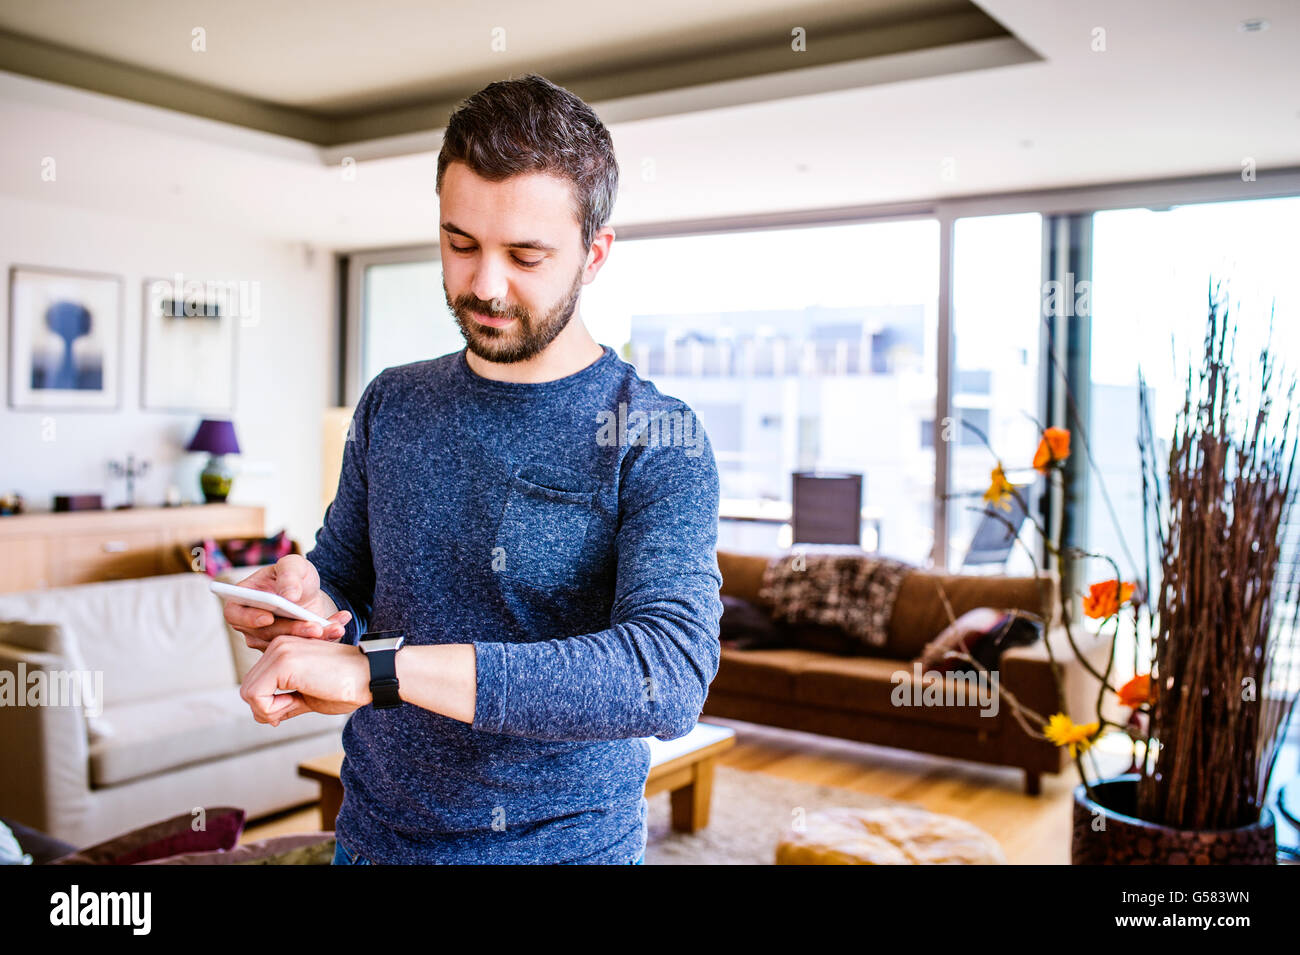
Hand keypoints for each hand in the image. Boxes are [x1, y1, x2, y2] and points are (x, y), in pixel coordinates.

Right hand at [220, 554, 350, 651]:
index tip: (268, 618)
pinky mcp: (288, 649)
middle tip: (315, 627)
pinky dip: (325, 637)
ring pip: (287, 646)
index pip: (235, 614)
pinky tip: (339, 627)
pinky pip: (305, 649)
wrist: (308, 590)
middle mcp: (251, 625)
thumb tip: (288, 595)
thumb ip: (289, 575)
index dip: (249, 618)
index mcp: (242, 601)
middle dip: (293, 630)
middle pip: (266, 634)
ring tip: (334, 628)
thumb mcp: (293, 565)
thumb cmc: (293, 574)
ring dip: (313, 638)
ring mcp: (267, 640)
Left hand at [240, 635, 372, 724]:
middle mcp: (278, 644)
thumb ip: (285, 702)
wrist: (371, 676)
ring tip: (296, 703)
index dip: (268, 704)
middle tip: (292, 708)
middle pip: (248, 688)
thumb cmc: (346, 686)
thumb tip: (264, 716)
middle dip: (266, 708)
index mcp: (284, 648)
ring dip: (269, 710)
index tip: (290, 706)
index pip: (256, 682)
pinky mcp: (283, 662)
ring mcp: (279, 651)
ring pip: (248, 693)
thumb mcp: (308, 696)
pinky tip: (295, 701)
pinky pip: (256, 696)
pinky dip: (271, 709)